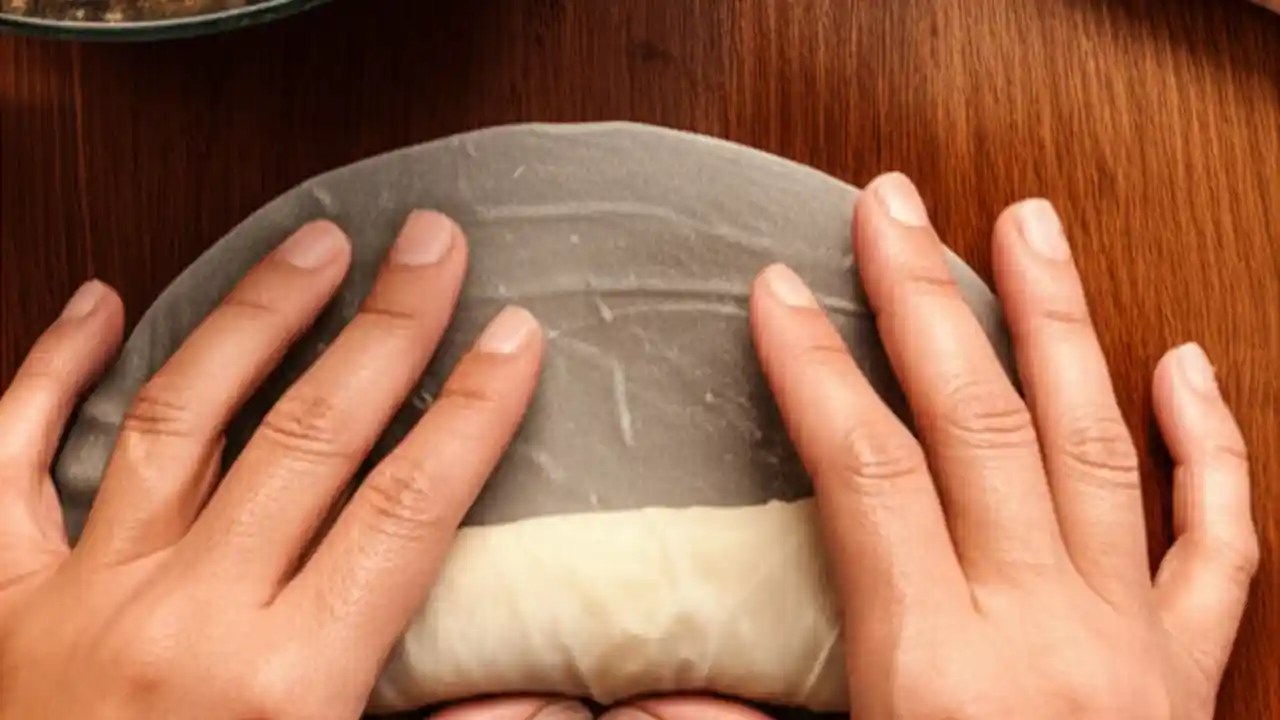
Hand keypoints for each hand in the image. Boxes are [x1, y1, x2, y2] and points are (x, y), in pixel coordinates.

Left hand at [0, 213, 563, 718]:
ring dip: (258, 319)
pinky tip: (97, 305)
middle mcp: (185, 623)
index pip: (406, 511)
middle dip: (388, 328)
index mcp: (285, 689)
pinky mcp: (1, 604)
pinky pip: (8, 462)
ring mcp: (84, 600)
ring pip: (179, 417)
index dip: (470, 413)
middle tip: (432, 245)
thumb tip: (538, 692)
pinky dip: (48, 372)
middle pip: (314, 436)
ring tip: (314, 246)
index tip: (513, 336)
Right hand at [742, 173, 1256, 717]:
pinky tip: (1181, 364)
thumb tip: (639, 695)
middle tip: (890, 206)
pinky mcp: (1189, 671)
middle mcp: (1044, 634)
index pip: (866, 475)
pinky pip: (1219, 540)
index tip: (774, 290)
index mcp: (940, 675)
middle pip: (975, 424)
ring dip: (1059, 321)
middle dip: (922, 300)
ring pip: (1096, 443)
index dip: (814, 370)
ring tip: (1028, 224)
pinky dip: (1207, 445)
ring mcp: (1131, 643)